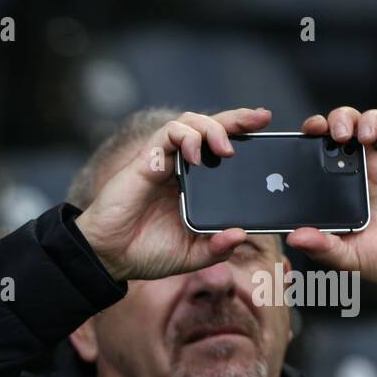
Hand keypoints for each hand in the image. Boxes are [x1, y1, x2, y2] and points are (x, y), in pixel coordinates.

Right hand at [75, 107, 272, 281]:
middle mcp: (180, 168)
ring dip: (213, 127)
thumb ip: (216, 248)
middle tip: (261, 119)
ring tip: (226, 147)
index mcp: (194, 186)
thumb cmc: (145, 254)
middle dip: (238, 119)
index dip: (243, 136)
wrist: (109, 257)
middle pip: (211, 127)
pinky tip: (195, 153)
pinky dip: (187, 136)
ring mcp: (163, 161)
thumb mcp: (192, 256)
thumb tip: (241, 234)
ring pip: (191, 122)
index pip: (221, 150)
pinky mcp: (147, 159)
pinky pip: (169, 133)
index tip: (267, 131)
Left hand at [286, 107, 376, 320]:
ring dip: (369, 119)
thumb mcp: (347, 257)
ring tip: (365, 136)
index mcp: (342, 186)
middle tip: (338, 134)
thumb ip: (322, 246)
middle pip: (348, 126)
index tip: (308, 133)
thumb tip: (294, 237)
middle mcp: (365, 170)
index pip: (323, 149)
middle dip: (339, 119)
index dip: (315, 134)